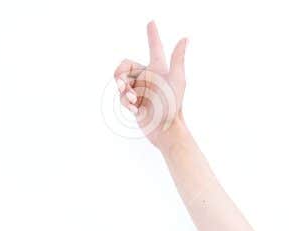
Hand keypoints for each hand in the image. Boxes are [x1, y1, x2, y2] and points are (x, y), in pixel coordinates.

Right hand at [113, 21, 188, 149]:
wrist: (165, 130)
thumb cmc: (173, 106)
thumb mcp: (177, 80)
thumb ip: (178, 59)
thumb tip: (186, 38)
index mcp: (158, 69)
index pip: (154, 47)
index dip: (152, 35)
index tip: (151, 23)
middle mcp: (147, 77)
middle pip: (125, 66)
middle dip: (120, 75)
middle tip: (122, 85)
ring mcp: (139, 89)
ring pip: (120, 82)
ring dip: (123, 91)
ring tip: (132, 101)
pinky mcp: (134, 102)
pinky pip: (122, 96)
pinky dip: (125, 102)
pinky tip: (135, 110)